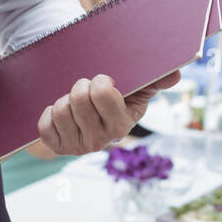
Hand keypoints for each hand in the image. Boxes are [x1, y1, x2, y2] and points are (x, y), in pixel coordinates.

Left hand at [37, 71, 180, 155]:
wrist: (93, 125)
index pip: (102, 92)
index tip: (105, 81)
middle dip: (81, 86)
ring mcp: (78, 147)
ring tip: (76, 102)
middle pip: (78, 98)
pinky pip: (45, 125)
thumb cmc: (119, 102)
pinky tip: (64, 114)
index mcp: (122, 125)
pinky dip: (49, 114)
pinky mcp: (58, 148)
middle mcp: (100, 141)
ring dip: (65, 100)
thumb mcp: (139, 92)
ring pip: (60, 110)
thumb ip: (156, 80)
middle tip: (88, 89)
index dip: (101, 80)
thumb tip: (176, 73)